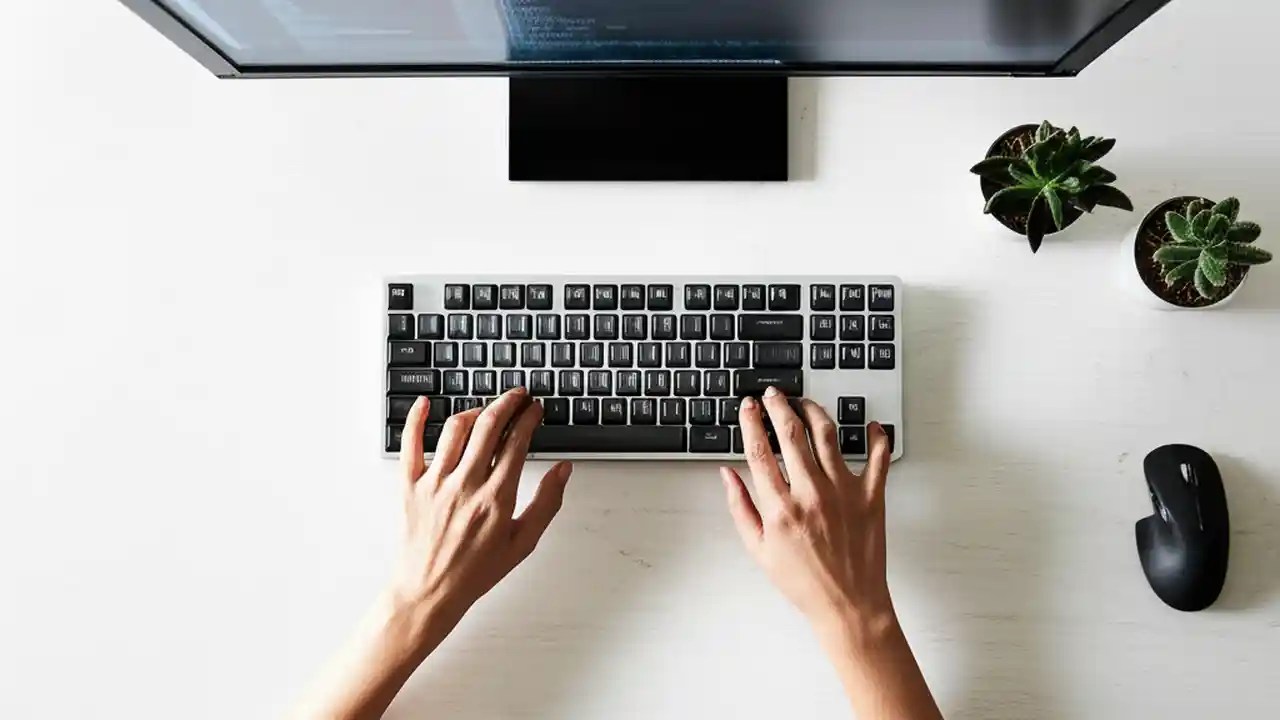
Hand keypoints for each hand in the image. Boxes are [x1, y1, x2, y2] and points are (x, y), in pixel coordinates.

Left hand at [391, 388, 572, 653]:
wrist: (429, 592)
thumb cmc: (475, 572)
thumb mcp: (523, 543)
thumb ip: (547, 503)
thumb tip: (563, 470)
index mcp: (496, 499)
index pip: (517, 442)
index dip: (529, 418)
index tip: (535, 409)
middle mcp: (465, 485)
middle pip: (488, 426)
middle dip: (507, 403)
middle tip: (517, 396)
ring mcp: (435, 483)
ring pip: (455, 429)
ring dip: (475, 411)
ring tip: (486, 410)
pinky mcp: (410, 486)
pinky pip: (410, 444)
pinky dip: (417, 419)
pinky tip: (425, 404)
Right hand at [720, 388, 893, 632]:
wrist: (848, 604)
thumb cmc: (803, 582)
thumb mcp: (758, 550)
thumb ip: (740, 508)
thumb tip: (726, 475)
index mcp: (780, 507)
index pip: (759, 450)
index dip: (751, 422)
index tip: (749, 406)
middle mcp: (811, 493)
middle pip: (791, 433)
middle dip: (778, 405)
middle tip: (774, 394)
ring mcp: (844, 491)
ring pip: (828, 434)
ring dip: (814, 411)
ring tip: (806, 403)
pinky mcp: (872, 496)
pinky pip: (878, 457)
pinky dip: (876, 437)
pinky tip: (871, 425)